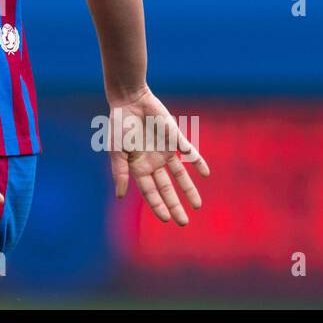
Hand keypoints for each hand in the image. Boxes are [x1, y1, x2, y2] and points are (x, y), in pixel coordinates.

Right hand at [107, 86, 209, 224]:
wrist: (130, 100)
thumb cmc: (119, 125)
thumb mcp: (116, 150)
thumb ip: (119, 172)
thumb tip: (120, 196)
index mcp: (138, 166)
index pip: (150, 191)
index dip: (158, 205)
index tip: (166, 219)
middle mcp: (153, 162)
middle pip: (166, 188)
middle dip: (174, 205)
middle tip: (183, 222)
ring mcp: (165, 151)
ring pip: (180, 175)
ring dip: (189, 189)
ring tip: (197, 205)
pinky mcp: (175, 138)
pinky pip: (189, 153)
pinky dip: (198, 162)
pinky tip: (206, 173)